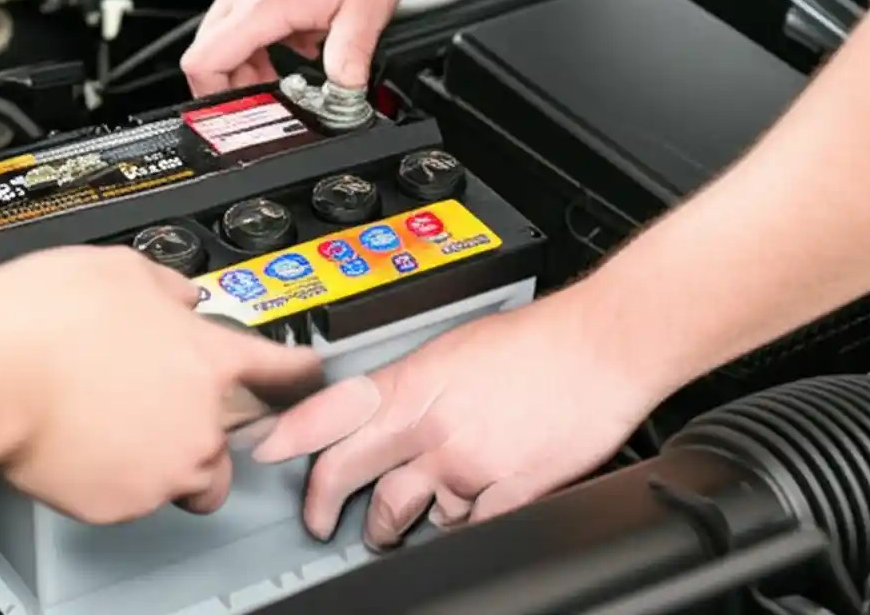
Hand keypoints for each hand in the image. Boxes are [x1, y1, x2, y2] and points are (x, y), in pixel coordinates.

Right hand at [0, 246, 323, 523]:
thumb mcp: (120, 269)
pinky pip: (135, 497)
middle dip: (202, 427)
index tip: (307, 377)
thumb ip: (168, 288)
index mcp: (208, 357)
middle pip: (230, 439)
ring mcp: (165, 468)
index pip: (282, 369)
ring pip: (187, 477)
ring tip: (113, 430)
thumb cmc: (43, 316)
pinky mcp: (124, 504)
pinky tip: (84, 446)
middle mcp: (201, 419)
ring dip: (166, 460)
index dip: (298, 372)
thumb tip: (180, 297)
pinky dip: (117, 480)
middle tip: (154, 407)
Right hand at [181, 0, 430, 94]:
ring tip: (285, 73)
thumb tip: (342, 100)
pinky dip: (260, 39)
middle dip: (233, 84)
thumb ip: (348, 65)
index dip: (212, 97)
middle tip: (268, 99)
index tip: (236, 114)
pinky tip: (295, 41)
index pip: (205, 60)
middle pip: (207, 52)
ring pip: (223, 35)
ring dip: (248, 63)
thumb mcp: (365, 16)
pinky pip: (240, 15)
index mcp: (264, 2)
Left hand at [249, 289, 667, 548]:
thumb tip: (382, 404)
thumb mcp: (454, 346)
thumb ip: (412, 381)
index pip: (328, 413)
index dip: (286, 437)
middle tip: (317, 520)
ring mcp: (467, 463)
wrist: (604, 345)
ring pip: (402, 511)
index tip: (265, 453)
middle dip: (322, 505)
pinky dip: (458, 528)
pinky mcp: (507, 492)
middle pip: (347, 473)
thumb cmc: (539, 340)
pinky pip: (465, 529)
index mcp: (413, 382)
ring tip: (389, 529)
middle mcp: (431, 425)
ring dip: (391, 525)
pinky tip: (460, 518)